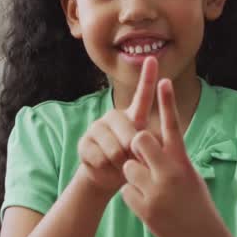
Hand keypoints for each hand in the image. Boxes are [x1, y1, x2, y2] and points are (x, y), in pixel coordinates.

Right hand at [76, 56, 158, 194]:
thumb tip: (133, 142)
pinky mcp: (84, 142)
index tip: (152, 59)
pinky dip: (105, 168)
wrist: (108, 178)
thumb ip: (146, 144)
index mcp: (133, 116)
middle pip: (127, 131)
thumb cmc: (132, 162)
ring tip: (119, 163)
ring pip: (112, 147)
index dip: (147, 77)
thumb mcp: (145, 153)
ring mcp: (97, 128)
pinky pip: (99, 157)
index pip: (142, 95)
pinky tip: (105, 166)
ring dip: (119, 162)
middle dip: (132, 149)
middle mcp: (114, 117)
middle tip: (132, 158)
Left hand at [121, 78, 226, 236]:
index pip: (173, 126)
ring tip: (152, 190)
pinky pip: (126, 191)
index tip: (163, 80)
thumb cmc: (197, 203)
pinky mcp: (144, 209)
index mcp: (183, 161)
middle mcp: (170, 173)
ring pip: (128, 168)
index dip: (167, 102)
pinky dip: (134, 197)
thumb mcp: (190, 175)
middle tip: (144, 159)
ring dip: (135, 176)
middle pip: (139, 140)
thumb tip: (145, 143)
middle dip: (136, 147)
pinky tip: (150, 206)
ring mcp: (156, 192)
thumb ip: (170, 158)